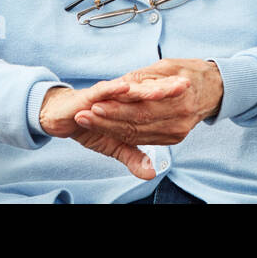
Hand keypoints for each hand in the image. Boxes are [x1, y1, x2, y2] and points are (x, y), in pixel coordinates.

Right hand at [39, 76, 189, 179]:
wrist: (63, 115)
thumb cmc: (91, 125)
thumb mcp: (114, 145)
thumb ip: (133, 156)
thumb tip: (152, 173)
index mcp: (131, 107)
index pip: (155, 107)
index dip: (173, 104)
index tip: (192, 99)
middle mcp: (121, 98)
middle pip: (147, 97)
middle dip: (167, 92)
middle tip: (187, 84)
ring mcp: (108, 96)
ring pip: (130, 93)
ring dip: (146, 90)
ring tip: (164, 87)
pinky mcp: (91, 95)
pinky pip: (105, 91)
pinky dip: (115, 89)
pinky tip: (127, 86)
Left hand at [74, 58, 223, 147]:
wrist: (216, 89)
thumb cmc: (191, 71)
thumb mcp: (168, 65)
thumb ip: (144, 77)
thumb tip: (120, 85)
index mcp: (179, 98)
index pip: (140, 107)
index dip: (115, 108)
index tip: (93, 103)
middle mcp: (179, 119)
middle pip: (136, 124)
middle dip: (107, 121)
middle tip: (83, 115)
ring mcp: (177, 131)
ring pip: (137, 135)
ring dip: (110, 130)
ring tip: (89, 121)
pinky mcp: (173, 138)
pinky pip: (145, 140)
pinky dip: (124, 135)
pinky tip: (107, 128)